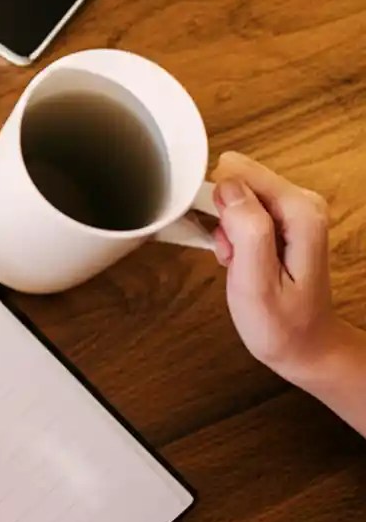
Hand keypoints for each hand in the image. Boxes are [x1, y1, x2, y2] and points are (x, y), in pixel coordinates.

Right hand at [211, 152, 365, 434]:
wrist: (305, 346)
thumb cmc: (280, 324)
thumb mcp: (256, 282)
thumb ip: (246, 229)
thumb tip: (228, 188)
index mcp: (300, 213)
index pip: (240, 174)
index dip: (217, 203)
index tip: (218, 236)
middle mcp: (303, 204)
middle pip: (238, 182)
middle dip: (222, 218)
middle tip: (231, 256)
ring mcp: (294, 211)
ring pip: (236, 197)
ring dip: (225, 230)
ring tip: (236, 262)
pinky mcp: (283, 221)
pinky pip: (241, 211)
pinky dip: (231, 235)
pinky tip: (238, 259)